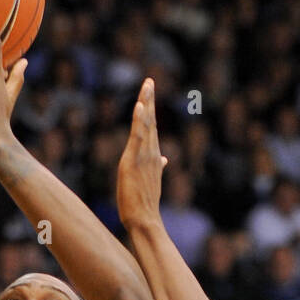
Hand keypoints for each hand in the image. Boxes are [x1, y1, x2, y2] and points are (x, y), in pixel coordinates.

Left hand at [117, 78, 166, 230]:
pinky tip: (140, 106)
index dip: (150, 109)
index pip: (152, 128)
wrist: (145, 220)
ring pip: (146, 124)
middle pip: (151, 120)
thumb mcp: (150, 180)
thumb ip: (157, 166)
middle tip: (149, 80)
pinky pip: (138, 136)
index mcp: (154, 156)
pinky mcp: (134, 160)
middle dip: (150, 99)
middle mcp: (152, 152)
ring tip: (147, 85)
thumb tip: (165, 158)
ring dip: (146, 103)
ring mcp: (144, 156)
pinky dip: (140, 120)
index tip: (149, 92)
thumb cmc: (145, 203)